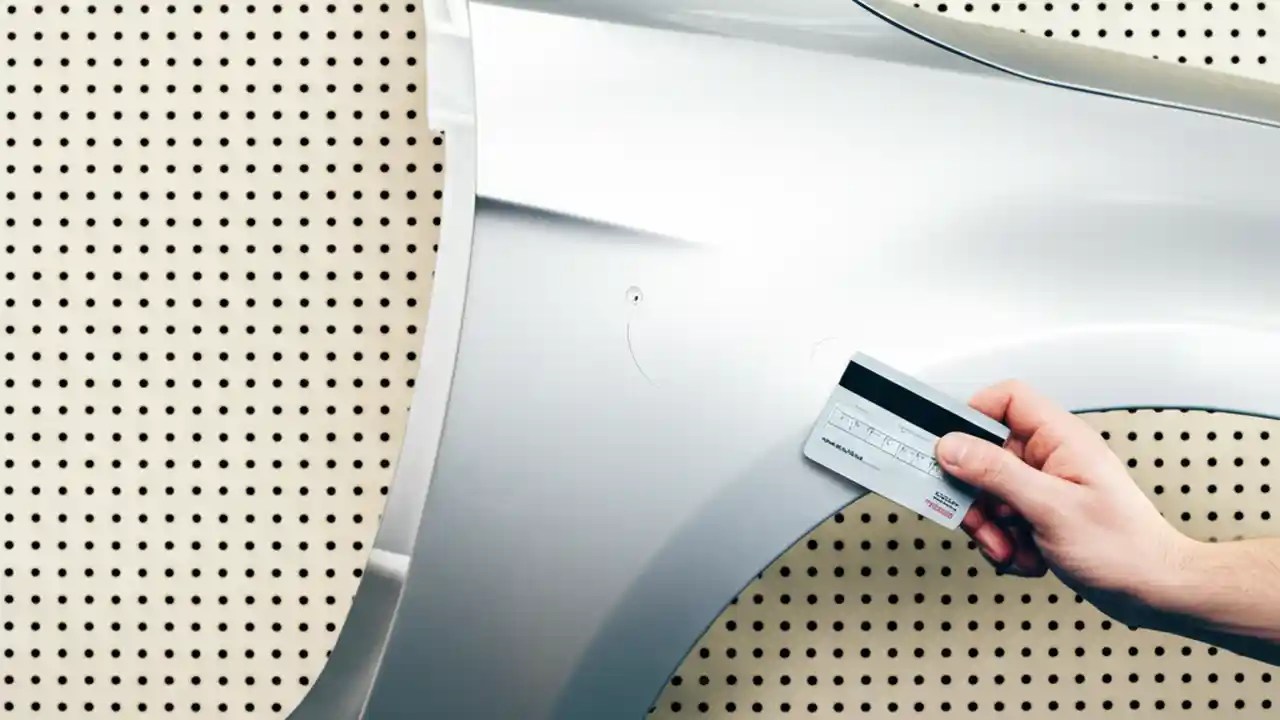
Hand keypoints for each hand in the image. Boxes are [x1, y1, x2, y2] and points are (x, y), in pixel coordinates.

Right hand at [934, 380, 1194, 624]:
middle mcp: (1052, 457)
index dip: (972, 416)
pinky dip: (1005, 541)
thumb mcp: (1050, 508)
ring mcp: (1047, 487)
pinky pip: (1002, 518)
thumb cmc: (1126, 550)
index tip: (951, 449)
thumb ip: (997, 472)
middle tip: (980, 519)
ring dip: (990, 526)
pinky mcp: (1043, 514)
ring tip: (1010, 546)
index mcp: (1061, 439)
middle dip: (977, 494)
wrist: (1156, 592)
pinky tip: (1026, 556)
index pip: (1005, 400)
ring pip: (990, 491)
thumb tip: (953, 446)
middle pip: (986, 454)